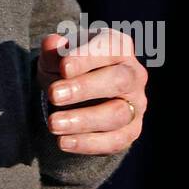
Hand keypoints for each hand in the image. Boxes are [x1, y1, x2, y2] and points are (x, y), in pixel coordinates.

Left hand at [37, 30, 147, 153]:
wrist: (78, 91)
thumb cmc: (68, 66)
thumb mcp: (57, 55)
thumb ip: (53, 50)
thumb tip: (52, 44)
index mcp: (118, 46)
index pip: (108, 48)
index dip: (86, 58)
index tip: (63, 67)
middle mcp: (133, 74)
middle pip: (118, 81)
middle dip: (85, 89)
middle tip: (53, 95)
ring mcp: (136, 104)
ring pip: (117, 114)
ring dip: (83, 120)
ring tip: (53, 124)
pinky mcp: (131, 131)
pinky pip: (115, 141)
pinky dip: (88, 144)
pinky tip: (63, 142)